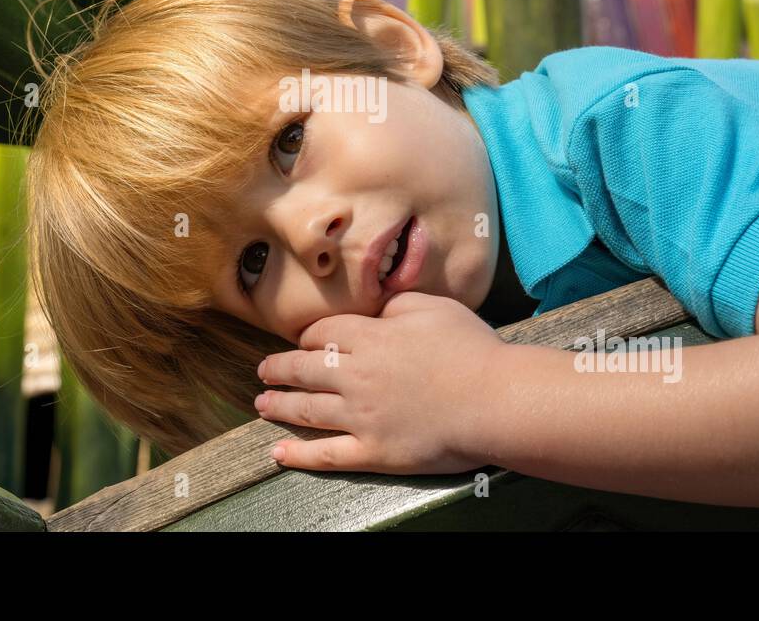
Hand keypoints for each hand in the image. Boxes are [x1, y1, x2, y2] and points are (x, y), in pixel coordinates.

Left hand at [254, 291, 506, 474]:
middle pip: (303, 369)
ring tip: (262, 404)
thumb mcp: (432, 306)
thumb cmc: (471, 349)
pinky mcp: (374, 452)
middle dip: (278, 369)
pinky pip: (327, 455)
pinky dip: (298, 455)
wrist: (496, 400)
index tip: (301, 341)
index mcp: (369, 337)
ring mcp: (362, 417)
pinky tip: (278, 453)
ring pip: (306, 410)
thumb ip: (395, 303)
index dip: (306, 337)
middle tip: (264, 371)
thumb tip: (377, 310)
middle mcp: (356, 376)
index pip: (322, 334)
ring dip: (278, 405)